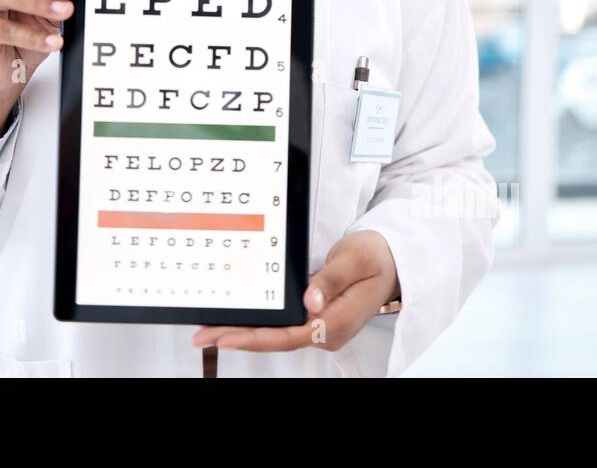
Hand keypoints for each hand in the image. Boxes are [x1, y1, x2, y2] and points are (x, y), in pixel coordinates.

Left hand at [191, 230, 398, 353]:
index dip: (253, 339)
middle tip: (202, 335)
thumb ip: (331, 280)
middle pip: (276, 339)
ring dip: (244, 332)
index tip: (224, 337)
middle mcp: (327, 331)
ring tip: (210, 329)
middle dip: (237, 338)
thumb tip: (310, 300)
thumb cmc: (376, 257)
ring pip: (277, 335)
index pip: (288, 336)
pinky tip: (240, 320)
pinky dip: (260, 324)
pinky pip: (283, 326)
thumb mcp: (355, 259)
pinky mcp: (317, 319)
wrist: (394, 259)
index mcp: (337, 322)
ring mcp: (322, 327)